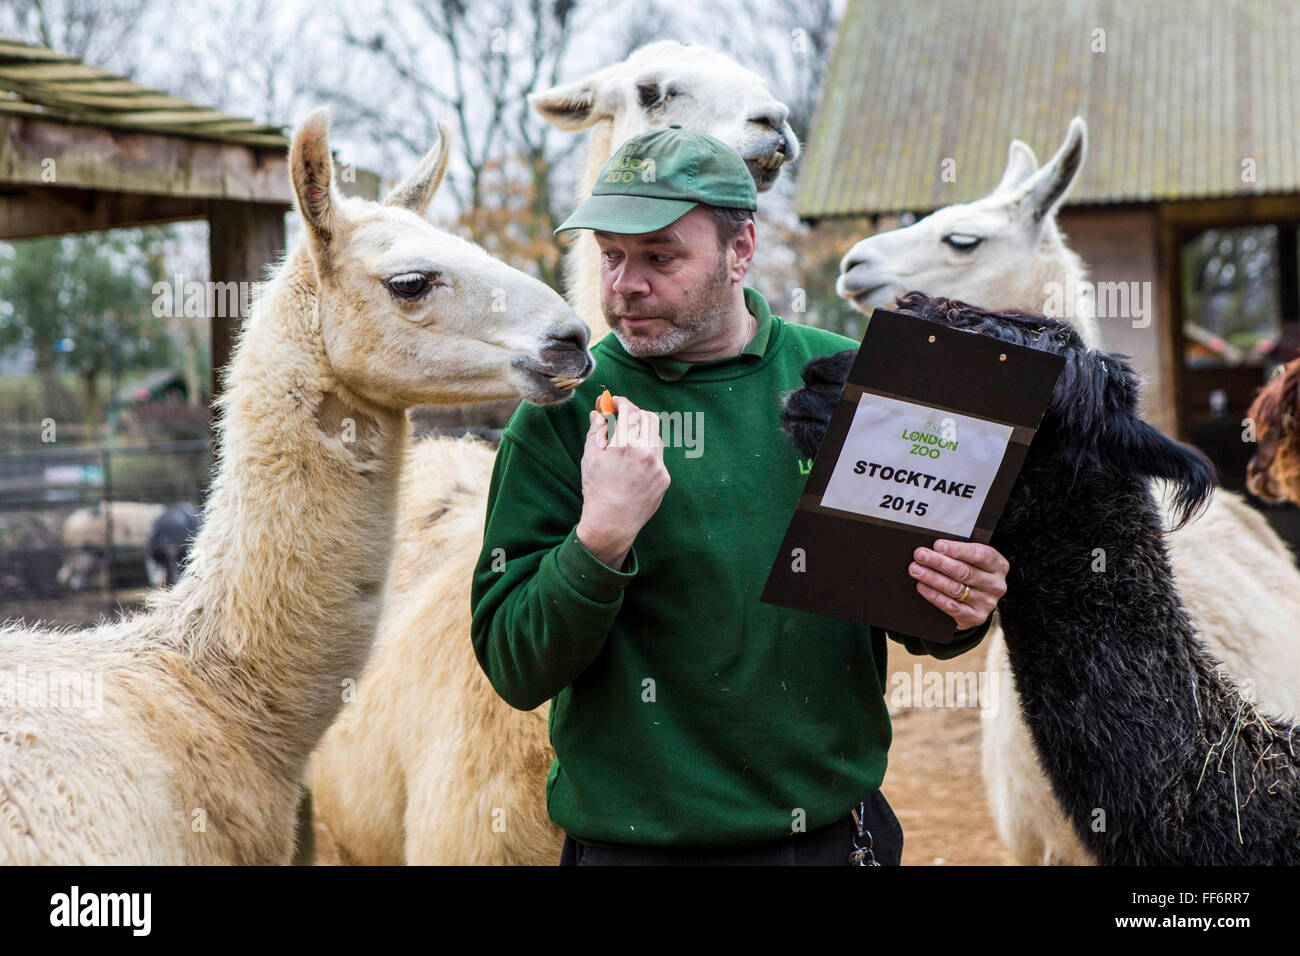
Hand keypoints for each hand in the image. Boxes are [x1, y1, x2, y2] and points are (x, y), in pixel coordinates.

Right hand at [576, 396, 669, 568]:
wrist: (612, 523)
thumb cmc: (597, 490)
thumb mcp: (591, 457)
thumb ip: (596, 431)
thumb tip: (598, 414)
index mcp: (626, 443)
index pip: (630, 410)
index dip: (621, 402)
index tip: (614, 402)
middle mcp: (647, 451)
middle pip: (648, 417)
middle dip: (635, 414)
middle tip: (622, 418)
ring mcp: (659, 466)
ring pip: (655, 436)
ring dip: (642, 433)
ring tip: (626, 443)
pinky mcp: (664, 478)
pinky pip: (658, 457)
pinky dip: (647, 453)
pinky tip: (633, 465)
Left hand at [909, 540, 1007, 630]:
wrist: (975, 603)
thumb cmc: (971, 573)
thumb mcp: (972, 561)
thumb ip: (958, 553)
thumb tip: (934, 548)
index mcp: (998, 565)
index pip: (980, 555)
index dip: (957, 550)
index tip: (938, 545)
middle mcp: (996, 585)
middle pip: (965, 571)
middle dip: (939, 562)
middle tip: (920, 555)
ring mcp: (987, 603)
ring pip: (956, 588)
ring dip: (932, 578)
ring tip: (916, 570)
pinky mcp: (976, 617)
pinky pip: (951, 606)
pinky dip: (934, 596)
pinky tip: (922, 587)